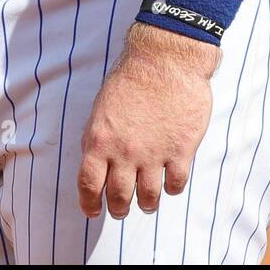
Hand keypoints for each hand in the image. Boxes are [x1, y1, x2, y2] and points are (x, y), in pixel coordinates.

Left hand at [77, 22, 219, 219]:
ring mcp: (154, 154)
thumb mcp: (102, 107)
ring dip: (146, 205)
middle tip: (121, 209)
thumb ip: (97, 137)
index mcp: (100, 139)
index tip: (92, 211)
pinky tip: (170, 182)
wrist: (166, 59)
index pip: (88, 184)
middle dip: (119, 208)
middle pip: (119, 197)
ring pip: (148, 198)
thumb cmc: (132, 77)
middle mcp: (125, 152)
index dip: (89, 203)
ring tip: (147, 203)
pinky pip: (175, 184)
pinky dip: (172, 188)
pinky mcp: (181, 150)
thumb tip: (94, 162)